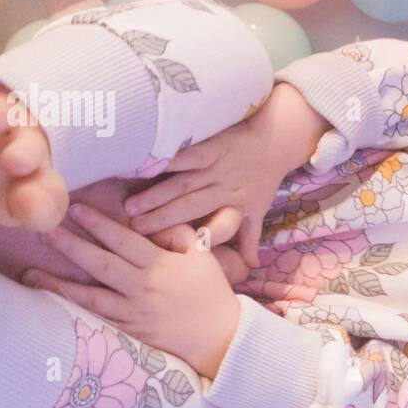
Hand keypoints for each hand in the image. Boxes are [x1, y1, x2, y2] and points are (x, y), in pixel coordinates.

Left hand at [23, 203, 241, 378]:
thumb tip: (152, 219)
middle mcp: (143, 287)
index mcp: (160, 265)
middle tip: (43, 229)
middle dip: (70, 245)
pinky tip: (52, 300)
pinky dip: (73, 308)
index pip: (124, 240)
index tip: (75, 207)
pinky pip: (96, 317)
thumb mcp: (202, 256)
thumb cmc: (211, 293)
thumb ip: (178, 233)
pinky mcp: (128, 331)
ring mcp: (133, 312)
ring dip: (59, 282)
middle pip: (100, 263)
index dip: (98, 223)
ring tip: (30, 272)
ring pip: (90, 295)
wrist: (220, 339)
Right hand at [122, 83, 329, 266]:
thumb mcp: (258, 210)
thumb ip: (249, 239)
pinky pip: (189, 153)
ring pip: (183, 180)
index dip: (179, 232)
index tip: (155, 243)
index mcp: (231, 204)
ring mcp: (216, 164)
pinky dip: (169, 158)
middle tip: (132, 226)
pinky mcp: (212, 143)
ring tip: (130, 203)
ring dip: (156, 192)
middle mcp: (221, 186)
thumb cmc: (263, 178)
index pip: (201, 222)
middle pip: (186, 203)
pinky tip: (146, 164)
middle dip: (159, 216)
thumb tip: (250, 268)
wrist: (277, 139)